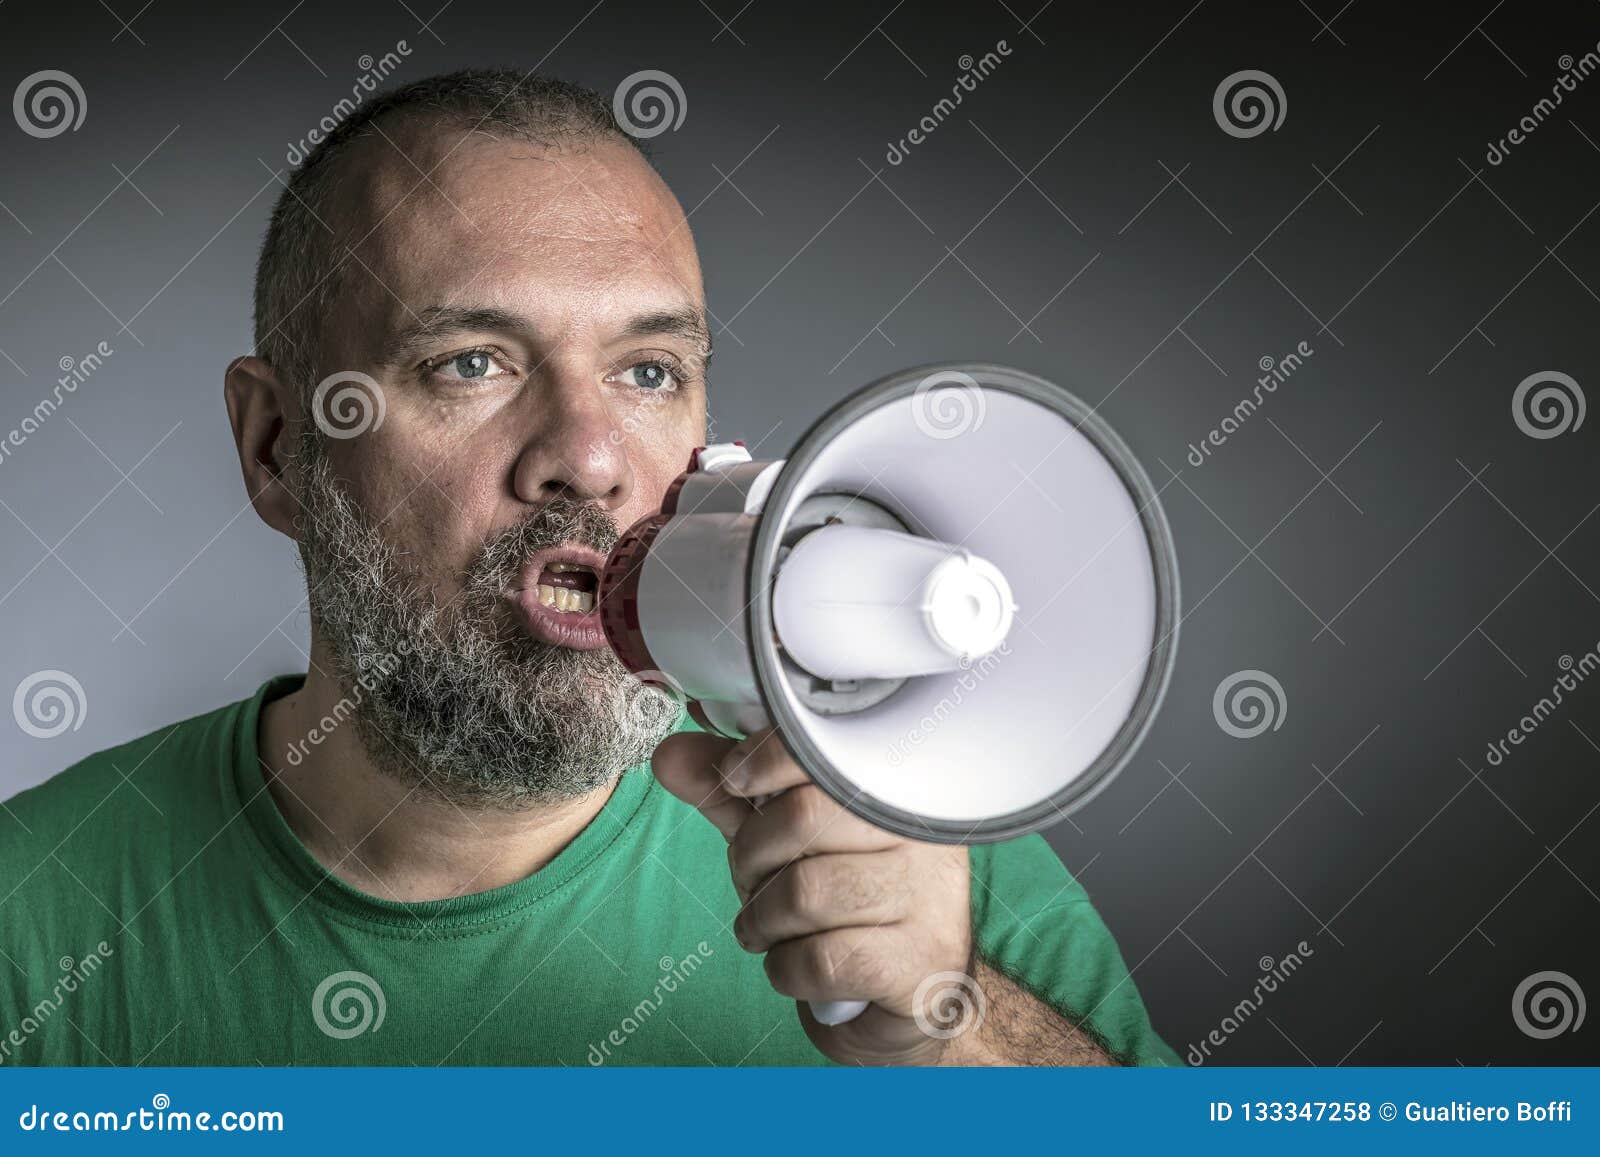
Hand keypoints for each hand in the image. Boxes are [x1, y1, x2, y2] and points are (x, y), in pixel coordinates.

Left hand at [652, 725, 972, 1064]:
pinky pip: (820, 959)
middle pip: (803, 818)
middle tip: (752, 880)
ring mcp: (930, 897)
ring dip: (762, 920)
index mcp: (896, 786)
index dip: (766, 758)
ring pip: (805, 893)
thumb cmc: (844, 906)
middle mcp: (924, 833)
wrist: (909, 1000)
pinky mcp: (919, 962)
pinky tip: (798, 966)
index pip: (827, 746)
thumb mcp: (782, 841)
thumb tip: (671, 755)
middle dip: (750, 857)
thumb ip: (732, 798)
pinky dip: (786, 969)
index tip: (734, 779)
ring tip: (768, 929)